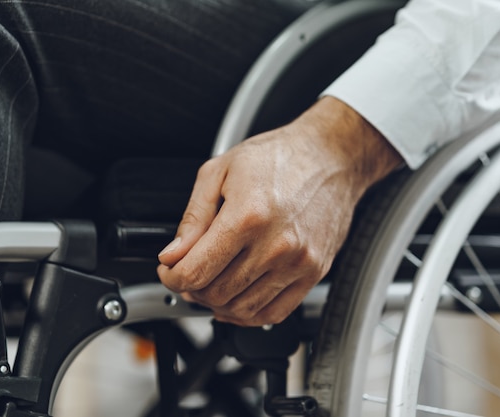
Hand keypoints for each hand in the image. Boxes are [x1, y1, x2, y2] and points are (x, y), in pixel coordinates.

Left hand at [157, 96, 401, 325]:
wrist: (330, 157)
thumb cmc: (279, 158)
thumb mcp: (220, 172)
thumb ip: (193, 217)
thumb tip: (173, 254)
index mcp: (247, 216)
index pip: (196, 271)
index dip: (172, 276)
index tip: (168, 270)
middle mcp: (275, 245)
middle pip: (216, 293)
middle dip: (191, 288)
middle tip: (188, 273)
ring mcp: (298, 263)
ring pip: (243, 309)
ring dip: (217, 303)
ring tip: (210, 284)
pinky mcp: (314, 272)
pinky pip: (275, 313)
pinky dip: (248, 315)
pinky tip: (236, 300)